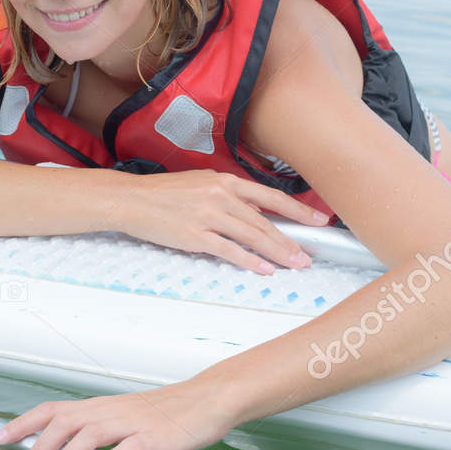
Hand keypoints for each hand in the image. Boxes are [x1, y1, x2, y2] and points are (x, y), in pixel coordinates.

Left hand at [0, 378, 233, 449]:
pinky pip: (128, 449)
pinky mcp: (153, 439)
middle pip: (65, 420)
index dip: (23, 423)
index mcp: (98, 407)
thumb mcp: (120, 417)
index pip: (52, 411)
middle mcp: (109, 412)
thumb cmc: (160, 412)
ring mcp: (131, 424)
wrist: (202, 401)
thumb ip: (93, 432)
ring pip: (91, 434)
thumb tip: (61, 449)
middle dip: (38, 441)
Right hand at [114, 170, 329, 273]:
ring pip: (253, 236)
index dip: (297, 210)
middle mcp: (220, 195)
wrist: (131, 199)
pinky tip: (264, 269)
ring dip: (277, 253)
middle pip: (265, 222)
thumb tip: (252, 211)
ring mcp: (208, 215)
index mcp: (224, 181)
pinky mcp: (195, 235)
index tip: (319, 220)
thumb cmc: (163, 193)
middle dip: (291, 241)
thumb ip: (227, 195)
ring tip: (295, 265)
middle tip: (309, 256)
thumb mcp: (200, 183)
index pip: (270, 196)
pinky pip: (229, 250)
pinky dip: (249, 261)